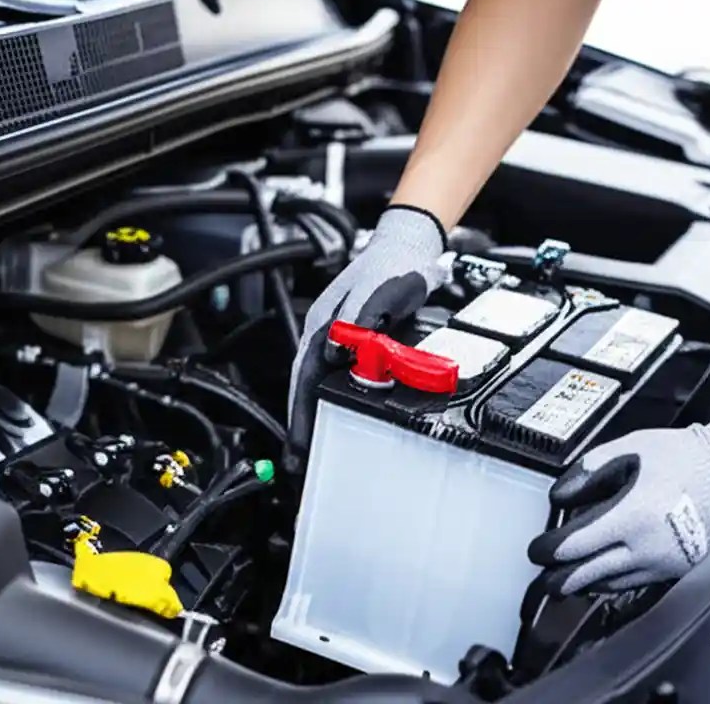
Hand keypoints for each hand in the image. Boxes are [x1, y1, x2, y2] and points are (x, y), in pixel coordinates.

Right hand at [286, 206, 446, 462]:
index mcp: (323, 324)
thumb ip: (360, 319)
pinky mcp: (360, 344)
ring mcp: (342, 340)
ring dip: (317, 416)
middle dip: (301, 423)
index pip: (304, 376)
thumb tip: (336, 350)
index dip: (299, 411)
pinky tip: (340, 419)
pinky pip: (344, 379)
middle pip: (307, 386)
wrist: (411, 248)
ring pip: (322, 385)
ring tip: (313, 449)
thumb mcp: (380, 291)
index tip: (298, 442)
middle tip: (299, 460)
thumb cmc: (394, 266)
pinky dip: (338, 401)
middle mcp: (327, 335)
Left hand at [527, 402, 709, 595]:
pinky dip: (612, 581)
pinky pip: (634, 582)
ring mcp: (663, 562)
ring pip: (611, 584)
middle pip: (588, 575)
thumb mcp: (630, 449)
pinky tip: (600, 577)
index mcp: (631, 516)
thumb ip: (590, 469)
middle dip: (558, 579)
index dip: (549, 551)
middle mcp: (647, 547)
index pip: (576, 545)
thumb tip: (560, 493)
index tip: (536, 551)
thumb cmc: (686, 457)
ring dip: (584, 583)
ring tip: (564, 579)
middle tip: (541, 579)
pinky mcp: (676, 569)